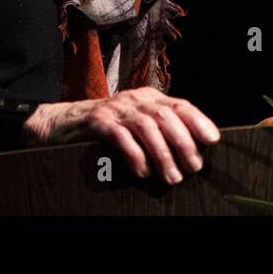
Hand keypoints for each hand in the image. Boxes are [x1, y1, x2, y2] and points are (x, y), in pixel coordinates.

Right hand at [21, 88, 221, 183]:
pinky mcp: (96, 123)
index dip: (198, 120)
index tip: (212, 139)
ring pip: (146, 126)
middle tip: (193, 167)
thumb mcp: (134, 123)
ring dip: (162, 153)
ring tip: (172, 176)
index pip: (179, 104)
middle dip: (183, 142)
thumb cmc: (104, 129)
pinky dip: (134, 154)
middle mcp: (134, 99)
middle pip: (165, 116)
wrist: (60, 124)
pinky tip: (142, 171)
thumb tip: (193, 151)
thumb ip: (158, 129)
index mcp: (148, 97)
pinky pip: (119, 136)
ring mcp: (114, 109)